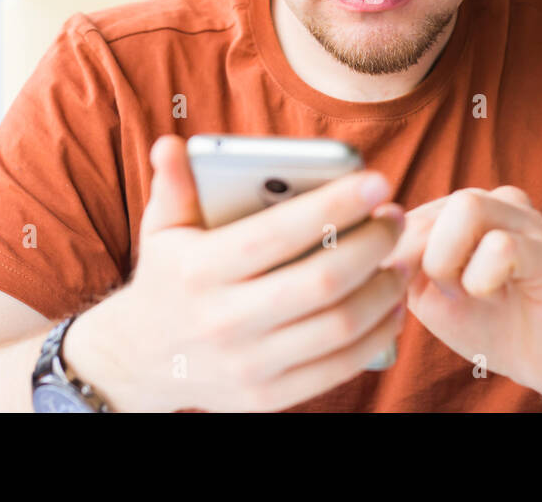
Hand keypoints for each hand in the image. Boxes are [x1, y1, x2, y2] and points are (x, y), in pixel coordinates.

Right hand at [66, 135, 411, 411]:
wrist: (138, 361)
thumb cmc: (169, 277)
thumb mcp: (162, 228)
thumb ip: (174, 184)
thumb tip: (173, 144)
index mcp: (198, 270)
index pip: (277, 233)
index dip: (334, 205)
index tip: (377, 180)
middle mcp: (223, 321)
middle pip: (321, 281)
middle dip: (373, 244)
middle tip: (395, 216)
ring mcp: (248, 366)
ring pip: (340, 326)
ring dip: (384, 289)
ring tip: (402, 259)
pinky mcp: (268, 398)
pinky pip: (340, 367)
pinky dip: (378, 335)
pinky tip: (393, 305)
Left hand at [380, 187, 541, 406]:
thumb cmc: (491, 325)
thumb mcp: (429, 294)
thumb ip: (402, 264)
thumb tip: (373, 238)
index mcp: (465, 208)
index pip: (408, 210)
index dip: (394, 253)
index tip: (405, 289)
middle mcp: (497, 202)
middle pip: (433, 205)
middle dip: (420, 259)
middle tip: (443, 295)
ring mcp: (527, 223)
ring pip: (467, 207)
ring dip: (449, 261)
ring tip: (465, 292)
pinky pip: (502, 246)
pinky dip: (482, 279)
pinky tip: (493, 296)